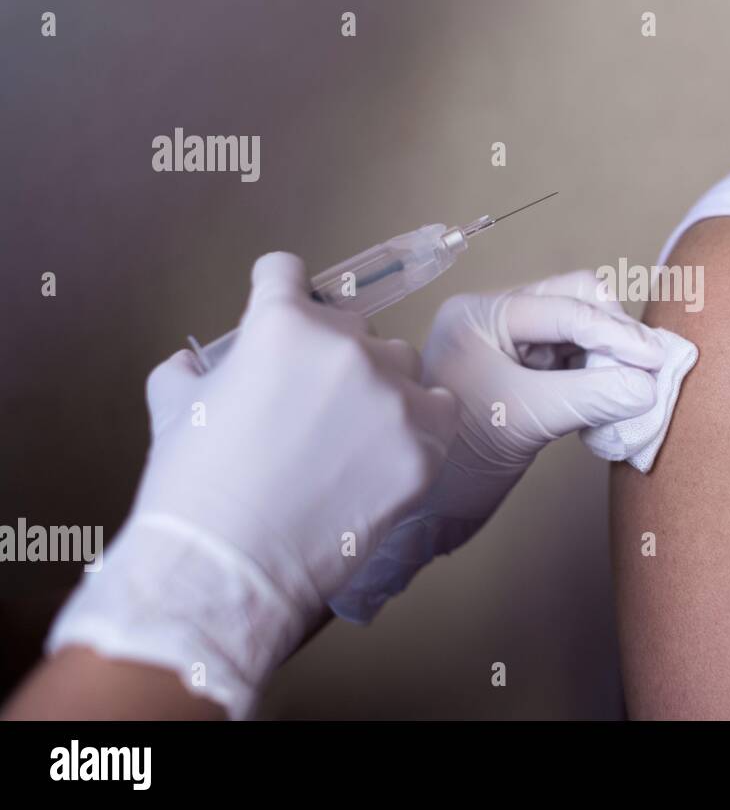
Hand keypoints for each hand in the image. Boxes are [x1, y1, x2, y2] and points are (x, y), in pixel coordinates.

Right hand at [46, 252, 459, 717]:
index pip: (288, 273)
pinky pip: (440, 408)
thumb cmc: (193, 493)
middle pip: (351, 327)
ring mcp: (390, 394)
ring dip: (381, 388)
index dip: (279, 294)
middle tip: (311, 410)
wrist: (228, 570)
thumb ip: (191, 371)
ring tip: (351, 439)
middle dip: (330, 358)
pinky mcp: (425, 443)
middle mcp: (344, 346)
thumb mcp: (174, 410)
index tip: (285, 313)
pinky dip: (422, 424)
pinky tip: (391, 451)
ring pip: (401, 364)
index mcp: (281, 323)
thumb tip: (195, 364)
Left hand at [329, 270, 661, 622]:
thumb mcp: (527, 420)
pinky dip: (602, 378)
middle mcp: (496, 319)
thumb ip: (591, 396)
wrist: (428, 510)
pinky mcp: (527, 374)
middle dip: (616, 336)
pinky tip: (618, 402)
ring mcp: (512, 345)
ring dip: (613, 358)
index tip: (657, 360)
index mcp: (481, 314)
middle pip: (578, 303)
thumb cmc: (459, 460)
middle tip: (650, 373)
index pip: (565, 306)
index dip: (617, 333)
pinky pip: (577, 361)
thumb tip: (649, 387)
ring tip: (637, 390)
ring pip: (582, 332)